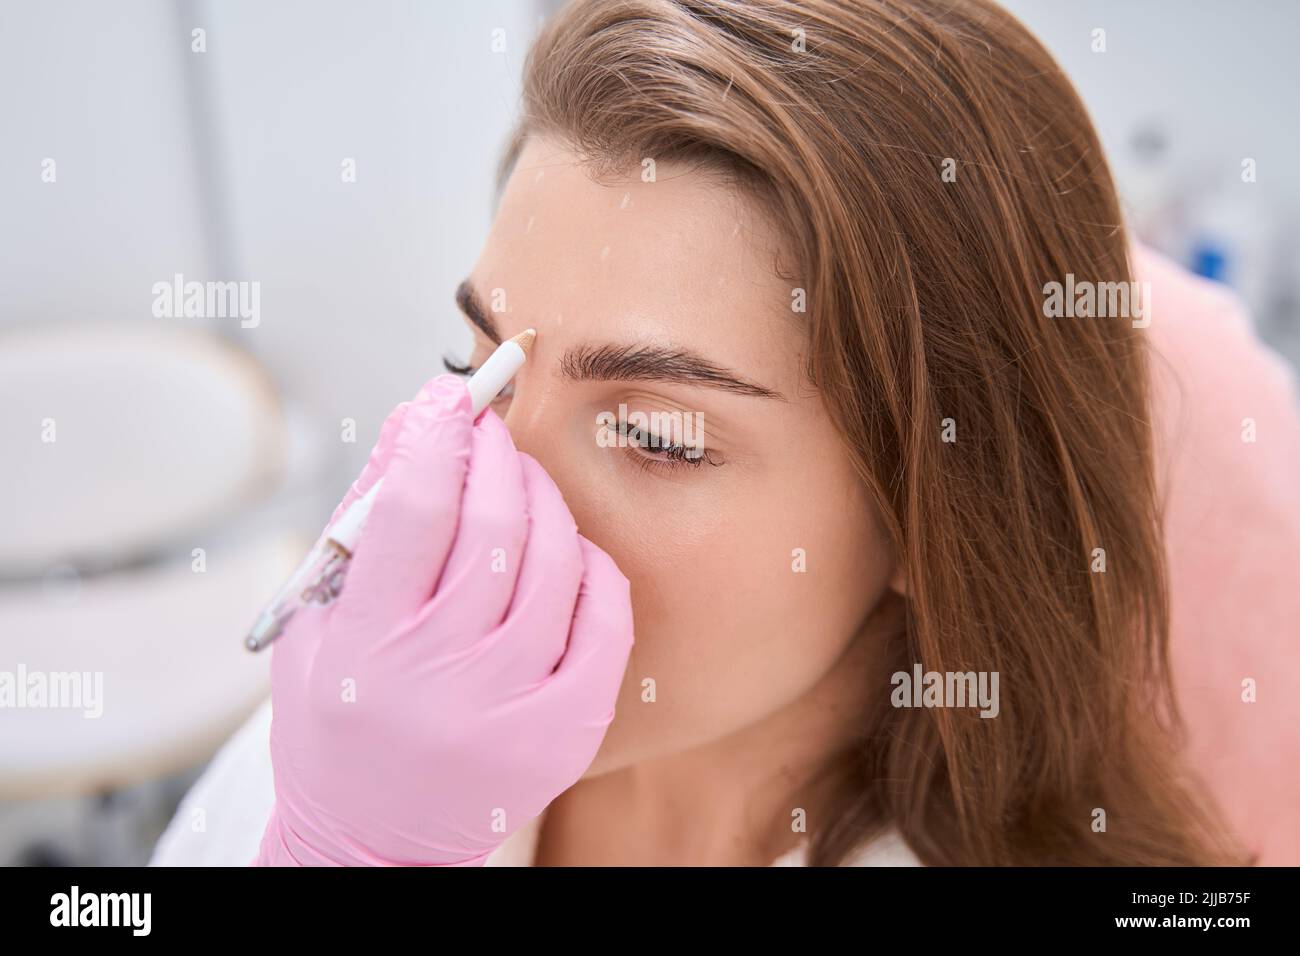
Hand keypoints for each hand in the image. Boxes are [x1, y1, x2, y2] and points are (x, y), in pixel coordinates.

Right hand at [253, 374, 633, 864]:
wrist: (373, 842)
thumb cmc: (338, 721)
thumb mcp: (317, 628)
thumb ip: (360, 525)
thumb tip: (412, 424)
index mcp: (365, 647)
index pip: (412, 510)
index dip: (435, 439)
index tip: (447, 402)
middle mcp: (441, 678)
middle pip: (490, 527)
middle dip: (494, 456)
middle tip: (490, 428)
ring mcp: (511, 709)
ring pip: (554, 565)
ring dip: (542, 499)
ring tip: (522, 480)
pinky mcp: (565, 732)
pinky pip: (605, 623)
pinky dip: (593, 569)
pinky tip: (568, 550)